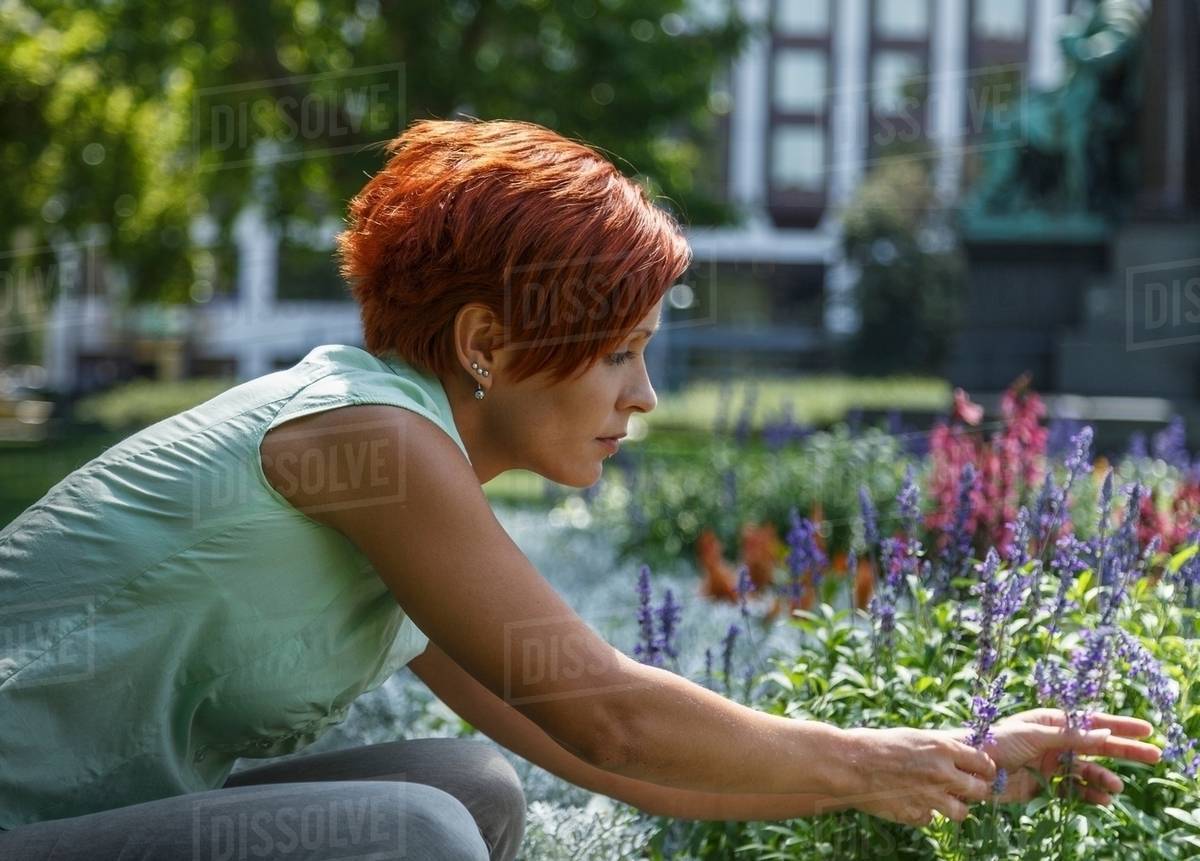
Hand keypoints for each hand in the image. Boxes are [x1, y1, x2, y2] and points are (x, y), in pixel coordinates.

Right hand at [840, 727, 998, 826]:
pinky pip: (931, 819)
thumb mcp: (915, 737)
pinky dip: (924, 813)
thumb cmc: (878, 744)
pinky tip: (910, 801)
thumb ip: (940, 748)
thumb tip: (962, 755)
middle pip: (980, 791)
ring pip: (962, 812)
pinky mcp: (915, 814)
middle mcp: (942, 774)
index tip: (979, 772)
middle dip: (974, 790)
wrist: (849, 763)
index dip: (984, 769)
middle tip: (962, 787)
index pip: (984, 763)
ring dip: (953, 806)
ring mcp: (930, 797)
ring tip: (938, 799)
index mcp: (943, 749)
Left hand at [966, 708, 1161, 804]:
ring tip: (1115, 787)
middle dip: (1125, 751)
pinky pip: (1075, 789)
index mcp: (1051, 721)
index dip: (1120, 725)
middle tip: (1154, 756)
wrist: (971, 770)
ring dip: (1104, 777)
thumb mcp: (1035, 734)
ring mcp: (1051, 763)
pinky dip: (1090, 794)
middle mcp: (1054, 741)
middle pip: (1098, 745)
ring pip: (1088, 770)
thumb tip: (1106, 734)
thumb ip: (1070, 737)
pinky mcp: (1045, 784)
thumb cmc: (997, 742)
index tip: (1146, 729)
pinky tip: (1102, 799)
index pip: (1092, 721)